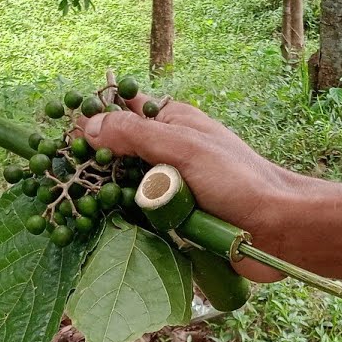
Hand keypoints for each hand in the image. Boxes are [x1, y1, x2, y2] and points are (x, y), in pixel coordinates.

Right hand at [80, 94, 302, 281]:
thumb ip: (136, 135)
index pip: (122, 111)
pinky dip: (124, 220)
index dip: (93, 120)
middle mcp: (169, 151)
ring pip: (124, 186)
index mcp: (173, 122)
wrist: (277, 230)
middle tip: (64, 177)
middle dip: (95, 163)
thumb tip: (88, 124)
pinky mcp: (173, 218)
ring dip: (108, 196)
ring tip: (79, 206)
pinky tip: (103, 227)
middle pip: (117, 151)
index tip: (64, 137)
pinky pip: (137, 216)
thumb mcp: (184, 148)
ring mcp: (170, 186)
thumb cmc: (238, 181)